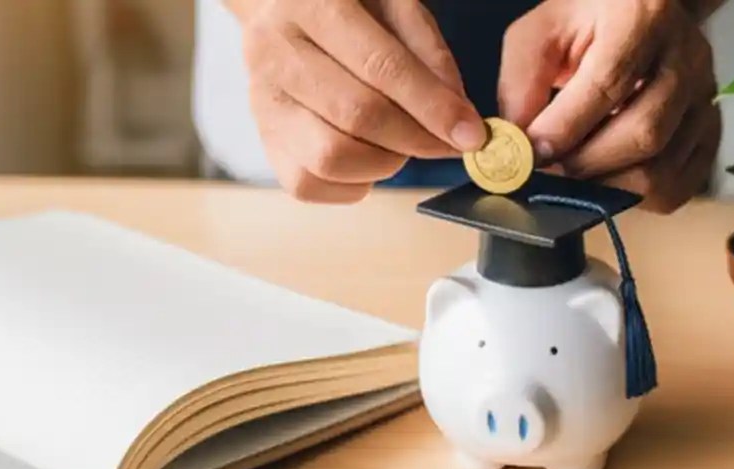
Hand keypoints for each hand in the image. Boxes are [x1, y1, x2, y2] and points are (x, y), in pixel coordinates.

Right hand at [230, 0, 487, 202]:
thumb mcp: (395, 5)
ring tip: (402, 141)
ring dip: (386, 161)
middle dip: (417, 139)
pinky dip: (353, 183)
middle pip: (357, 116)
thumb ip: (429, 53)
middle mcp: (273, 53)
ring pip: (331, 157)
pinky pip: (309, 185)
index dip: (433, 107)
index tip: (472, 134)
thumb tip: (457, 116)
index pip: (380, 67)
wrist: (283, 12)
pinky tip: (371, 156)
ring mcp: (262, 102)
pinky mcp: (264, 141)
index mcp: (309, 4)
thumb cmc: (350, 8)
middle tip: (447, 142)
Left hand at [498, 0, 722, 212]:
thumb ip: (522, 83)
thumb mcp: (543, 31)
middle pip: (643, 133)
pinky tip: (611, 179)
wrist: (643, 12)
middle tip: (549, 172)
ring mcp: (706, 97)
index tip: (532, 154)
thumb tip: (518, 146)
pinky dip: (637, 198)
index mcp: (644, 16)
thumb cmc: (590, 20)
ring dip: (607, 187)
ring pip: (661, 169)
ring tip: (575, 176)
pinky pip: (678, 188)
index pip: (607, 84)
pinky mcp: (710, 131)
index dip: (566, 128)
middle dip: (586, 165)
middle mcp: (688, 56)